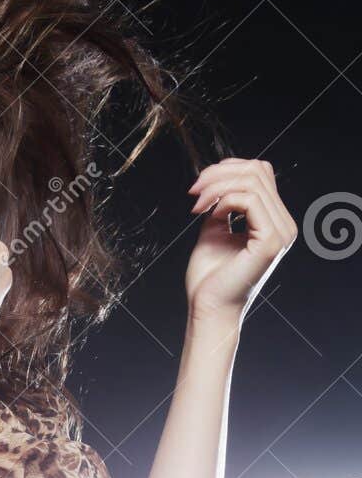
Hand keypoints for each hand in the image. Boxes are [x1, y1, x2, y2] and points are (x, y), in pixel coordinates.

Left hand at [186, 156, 297, 321]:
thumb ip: (221, 204)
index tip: (198, 187)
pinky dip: (224, 201)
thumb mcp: (214, 229)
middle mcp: (283, 225)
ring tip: (197, 205)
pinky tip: (210, 216)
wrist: (208, 308)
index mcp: (273, 221)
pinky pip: (250, 200)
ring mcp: (281, 233)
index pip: (260, 173)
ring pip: (253, 181)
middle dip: (219, 174)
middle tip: (194, 192)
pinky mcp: (271, 241)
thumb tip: (218, 179)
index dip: (228, 169)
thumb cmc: (209, 277)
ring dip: (217, 187)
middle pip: (258, 171)